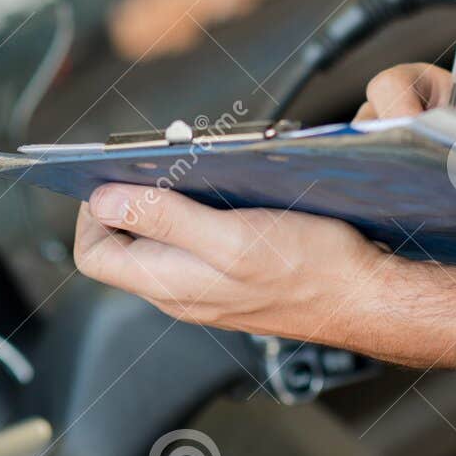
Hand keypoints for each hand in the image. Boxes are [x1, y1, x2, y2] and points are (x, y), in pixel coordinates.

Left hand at [74, 182, 414, 348]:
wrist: (363, 294)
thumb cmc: (309, 269)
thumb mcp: (231, 237)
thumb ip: (165, 220)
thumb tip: (104, 201)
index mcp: (169, 283)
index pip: (94, 254)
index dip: (92, 211)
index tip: (112, 174)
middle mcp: (179, 289)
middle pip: (123, 244)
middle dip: (131, 196)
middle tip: (157, 161)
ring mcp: (206, 285)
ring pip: (161, 239)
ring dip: (166, 198)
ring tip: (193, 167)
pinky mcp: (233, 275)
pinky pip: (194, 240)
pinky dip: (197, 209)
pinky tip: (224, 187)